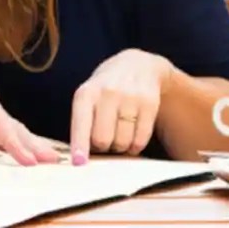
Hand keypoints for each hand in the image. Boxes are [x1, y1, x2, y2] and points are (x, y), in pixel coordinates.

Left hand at [0, 46, 59, 165]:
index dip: (12, 142)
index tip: (28, 160)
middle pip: (13, 126)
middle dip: (34, 144)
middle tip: (56, 163)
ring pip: (14, 130)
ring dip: (34, 145)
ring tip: (55, 162)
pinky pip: (6, 134)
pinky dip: (22, 145)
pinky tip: (34, 158)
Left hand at [70, 49, 173, 164]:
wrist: (137, 66)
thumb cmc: (105, 89)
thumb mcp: (88, 96)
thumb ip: (82, 122)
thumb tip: (80, 159)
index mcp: (86, 93)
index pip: (81, 123)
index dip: (80, 145)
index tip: (79, 163)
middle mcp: (107, 93)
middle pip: (102, 139)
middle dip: (102, 147)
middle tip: (105, 138)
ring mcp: (130, 97)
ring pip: (122, 142)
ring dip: (119, 146)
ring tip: (119, 132)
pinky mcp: (149, 104)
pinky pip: (140, 140)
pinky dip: (135, 146)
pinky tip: (132, 135)